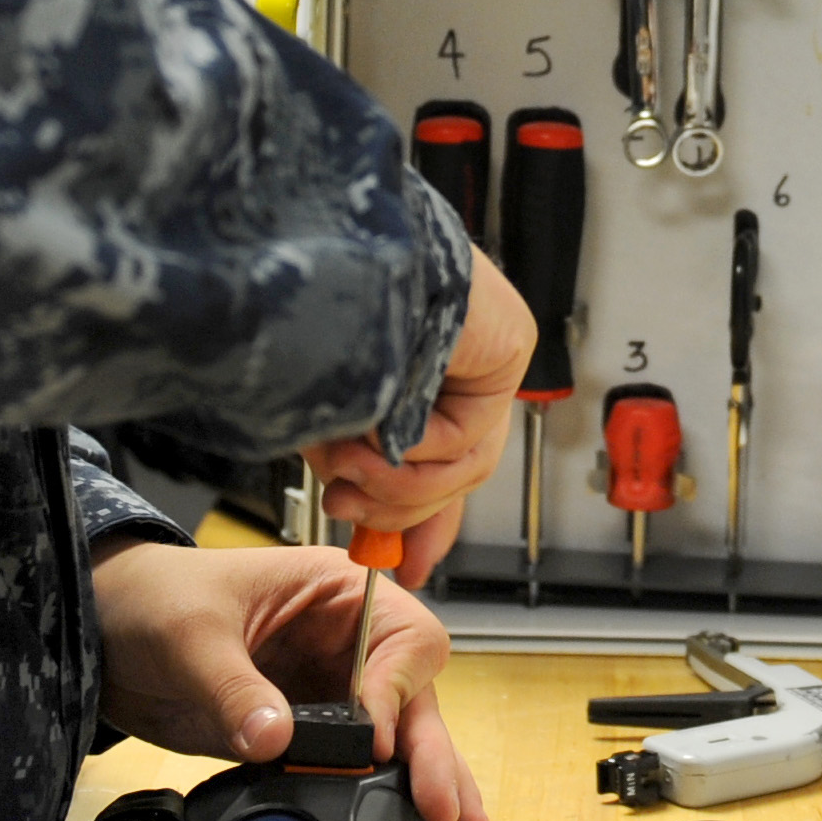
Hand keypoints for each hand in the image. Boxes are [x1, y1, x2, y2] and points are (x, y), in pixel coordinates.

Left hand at [90, 539, 490, 820]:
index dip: (396, 687)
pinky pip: (349, 767)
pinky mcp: (301, 735)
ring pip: (394, 736)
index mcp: (334, 593)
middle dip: (431, 749)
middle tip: (444, 806)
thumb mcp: (190, 635)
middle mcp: (345, 643)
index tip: (374, 736)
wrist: (103, 632)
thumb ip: (233, 686)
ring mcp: (326, 691)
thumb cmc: (152, 599)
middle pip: (412, 694)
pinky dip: (374, 797)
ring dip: (422, 779)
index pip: (403, 635)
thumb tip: (275, 738)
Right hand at [303, 243, 529, 567]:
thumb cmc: (315, 311)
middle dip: (397, 510)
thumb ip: (353, 463)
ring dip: (396, 482)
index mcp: (413, 370)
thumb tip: (357, 513)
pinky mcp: (506, 350)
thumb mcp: (331, 412)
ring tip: (349, 471)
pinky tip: (389, 426)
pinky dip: (420, 447)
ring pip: (461, 466)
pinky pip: (467, 438)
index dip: (419, 519)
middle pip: (452, 475)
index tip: (406, 565)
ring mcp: (484, 359)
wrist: (331, 255)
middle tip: (351, 521)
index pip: (435, 461)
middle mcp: (452, 366)